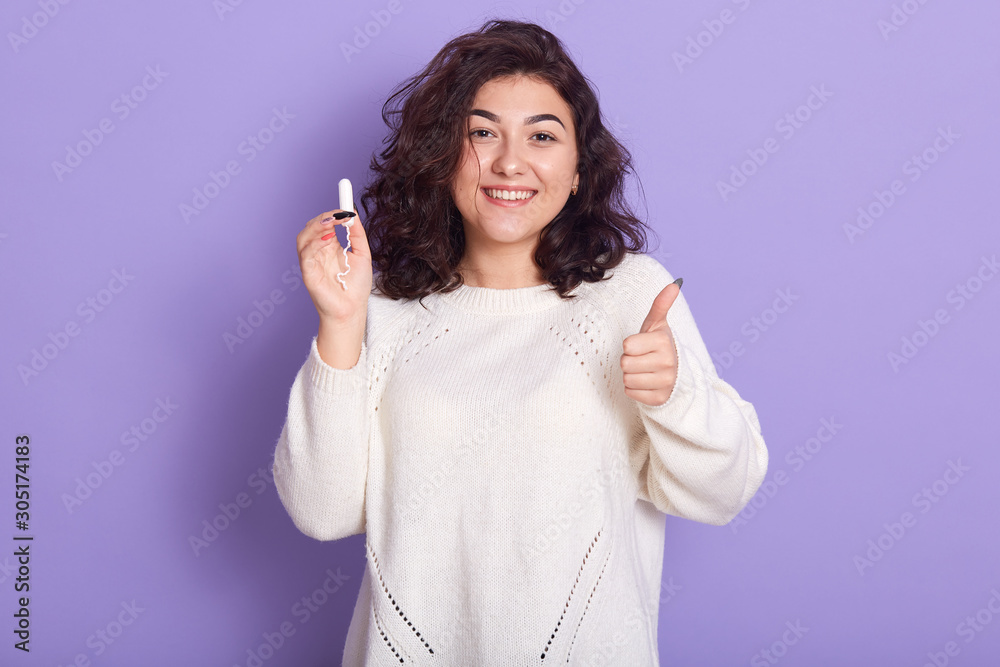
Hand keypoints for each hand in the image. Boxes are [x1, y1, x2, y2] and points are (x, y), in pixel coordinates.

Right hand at [296, 208, 372, 326]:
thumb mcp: (362, 254)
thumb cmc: (355, 286)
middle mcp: (317, 252)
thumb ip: (357, 234)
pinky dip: (315, 244)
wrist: (353, 309)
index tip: (345, 207)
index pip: (324, 224)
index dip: (332, 213)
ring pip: (303, 238)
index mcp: (329, 247)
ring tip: (331, 224)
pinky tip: (328, 240)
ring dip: (316, 227)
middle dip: (323, 218)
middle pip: (311, 227)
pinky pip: (305, 254)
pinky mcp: (308, 274)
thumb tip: (354, 214)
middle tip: (338, 215)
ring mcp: (311, 262)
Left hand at [620, 279, 682, 406]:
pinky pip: (630, 392)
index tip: (642, 346)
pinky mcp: (659, 399)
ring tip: (644, 370)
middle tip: (642, 359)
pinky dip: (634, 388)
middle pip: (625, 364)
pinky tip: (646, 382)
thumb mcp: (657, 325)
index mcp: (664, 342)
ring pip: (627, 379)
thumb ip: (661, 305)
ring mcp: (665, 383)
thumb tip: (673, 285)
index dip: (630, 346)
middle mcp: (667, 363)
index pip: (626, 346)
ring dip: (631, 375)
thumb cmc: (658, 345)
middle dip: (629, 361)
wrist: (676, 373)